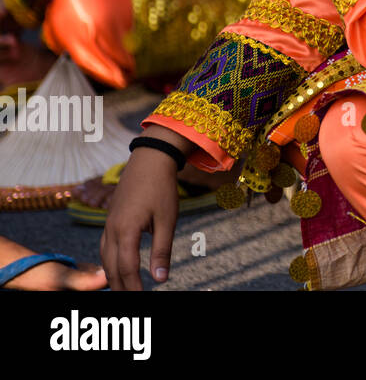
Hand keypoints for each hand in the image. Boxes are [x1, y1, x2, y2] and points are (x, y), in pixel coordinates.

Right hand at [101, 128, 189, 289]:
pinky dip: (109, 262)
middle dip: (121, 287)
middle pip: (112, 267)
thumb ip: (163, 250)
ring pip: (105, 259)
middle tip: (133, 300)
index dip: (134, 287)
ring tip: (123, 290)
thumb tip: (161, 279)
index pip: (127, 268)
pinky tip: (116, 268)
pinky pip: (104, 247)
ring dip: (113, 276)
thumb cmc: (161, 188)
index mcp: (126, 231)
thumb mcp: (167, 219)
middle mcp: (111, 230)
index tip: (142, 299)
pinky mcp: (110, 220)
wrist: (149, 160)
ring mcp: (108, 224)